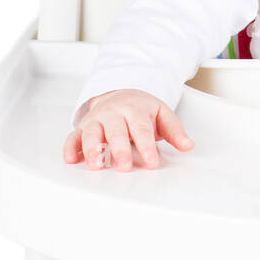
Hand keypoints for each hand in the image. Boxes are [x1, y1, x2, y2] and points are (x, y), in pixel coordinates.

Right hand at [62, 88, 193, 170]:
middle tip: (124, 167)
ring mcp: (96, 120)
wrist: (119, 92)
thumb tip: (188, 145)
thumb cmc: (141, 108)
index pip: (141, 130)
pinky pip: (73, 137)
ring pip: (91, 133)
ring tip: (96, 166)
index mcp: (134, 109)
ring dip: (92, 150)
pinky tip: (71, 160)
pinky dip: (71, 148)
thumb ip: (174, 130)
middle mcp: (113, 113)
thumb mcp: (161, 113)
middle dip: (119, 149)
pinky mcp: (82, 127)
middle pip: (116, 131)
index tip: (152, 163)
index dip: (146, 147)